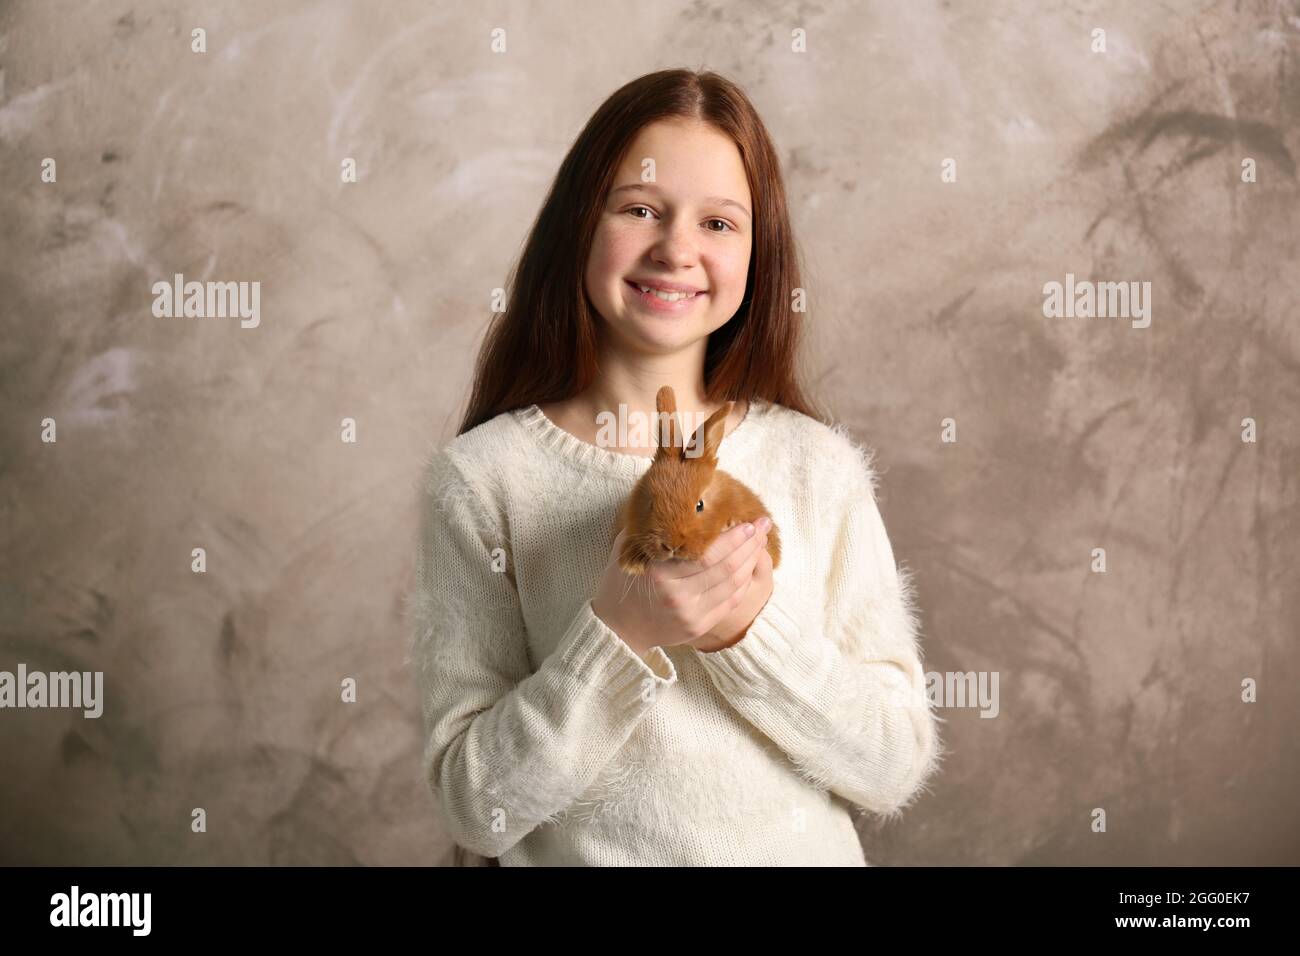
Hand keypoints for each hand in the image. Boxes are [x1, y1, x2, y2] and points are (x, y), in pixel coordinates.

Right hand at [590, 519, 771, 658]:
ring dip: (752, 560)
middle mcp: (677, 595)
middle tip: (764, 525)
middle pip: (726, 567)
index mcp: (659, 572)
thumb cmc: (622, 580)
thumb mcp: (628, 547)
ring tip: (760, 542)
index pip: (707, 553)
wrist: (617, 627)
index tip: (749, 522)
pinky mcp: (698, 626)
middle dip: (751, 544)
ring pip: (733, 584)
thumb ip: (653, 526)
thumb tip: (683, 501)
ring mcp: (690, 614)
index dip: (734, 537)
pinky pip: (731, 601)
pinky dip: (744, 581)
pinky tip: (750, 565)